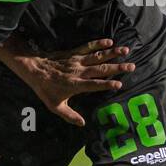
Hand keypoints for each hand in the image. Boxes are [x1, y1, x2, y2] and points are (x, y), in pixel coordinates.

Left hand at [0, 37, 134, 126]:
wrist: (33, 69)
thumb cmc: (44, 88)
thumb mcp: (54, 105)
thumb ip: (69, 115)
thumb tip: (82, 124)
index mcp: (75, 85)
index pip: (94, 85)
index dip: (106, 84)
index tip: (119, 84)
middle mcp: (78, 72)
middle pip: (101, 69)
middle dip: (117, 68)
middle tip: (131, 66)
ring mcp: (77, 61)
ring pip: (97, 56)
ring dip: (112, 53)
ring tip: (126, 50)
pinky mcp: (73, 53)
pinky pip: (87, 47)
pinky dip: (98, 44)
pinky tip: (109, 41)